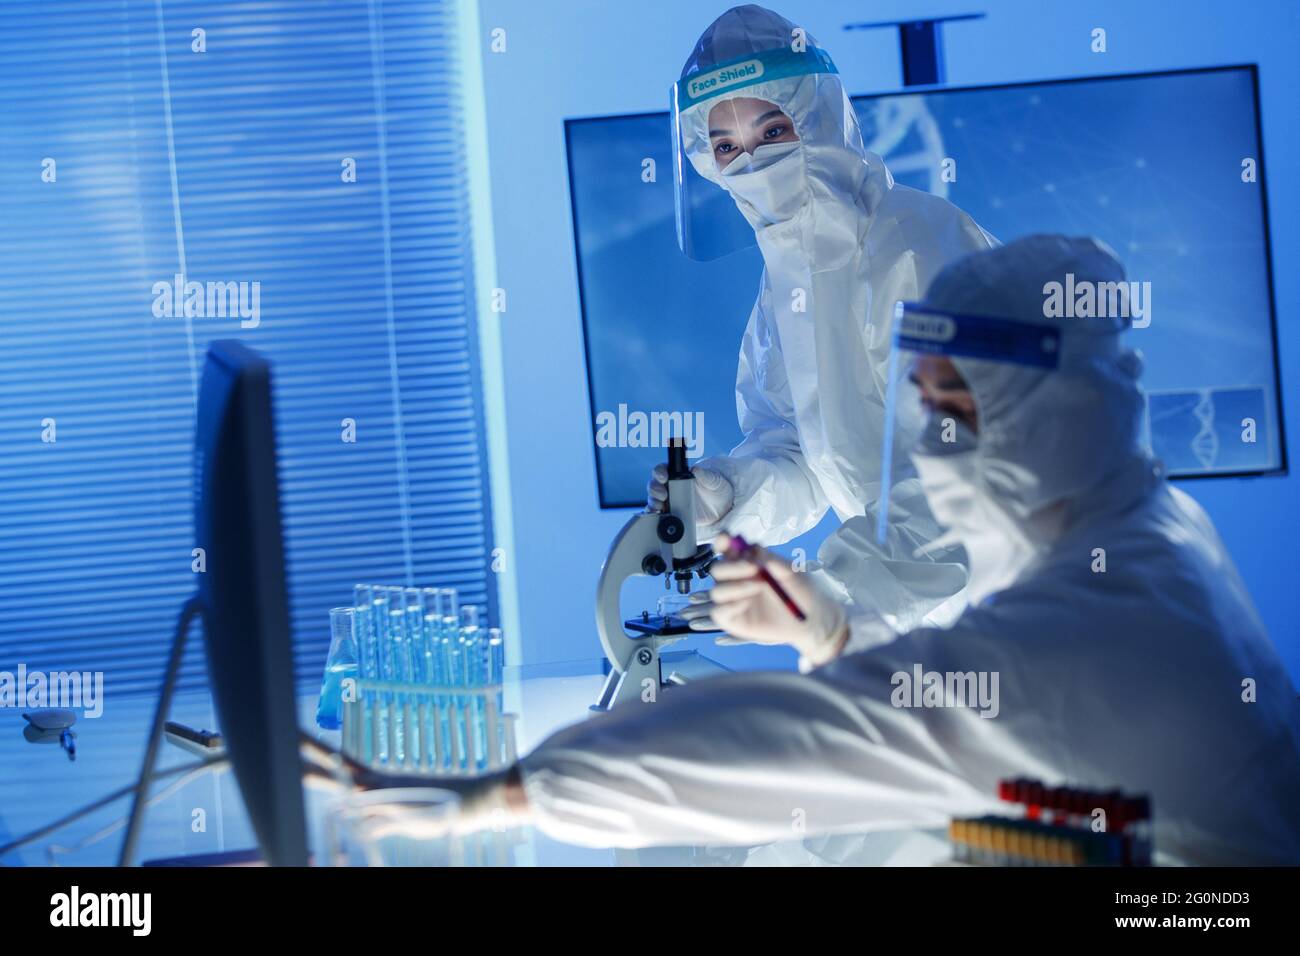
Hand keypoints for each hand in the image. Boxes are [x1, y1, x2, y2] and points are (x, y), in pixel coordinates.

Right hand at [647, 464, 733, 529]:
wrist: (722, 507)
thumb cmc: (717, 489)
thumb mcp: (715, 481)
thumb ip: (706, 475)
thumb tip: (696, 469)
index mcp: (678, 475)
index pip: (662, 470)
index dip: (659, 472)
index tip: (663, 477)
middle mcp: (671, 487)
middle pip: (654, 485)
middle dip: (654, 489)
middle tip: (663, 494)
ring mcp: (670, 501)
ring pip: (654, 500)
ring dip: (653, 502)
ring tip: (660, 506)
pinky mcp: (672, 514)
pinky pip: (658, 515)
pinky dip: (654, 516)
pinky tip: (658, 516)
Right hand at [680, 534, 848, 665]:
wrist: (814, 620)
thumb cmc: (803, 592)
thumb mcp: (793, 573)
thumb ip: (775, 561)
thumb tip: (757, 551)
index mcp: (747, 563)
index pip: (726, 549)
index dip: (722, 542)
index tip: (726, 538)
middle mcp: (736, 581)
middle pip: (717, 569)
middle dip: (731, 566)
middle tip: (753, 567)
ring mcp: (733, 601)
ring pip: (716, 591)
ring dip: (735, 586)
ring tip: (758, 586)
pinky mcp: (734, 620)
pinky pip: (718, 612)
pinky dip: (729, 606)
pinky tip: (746, 603)